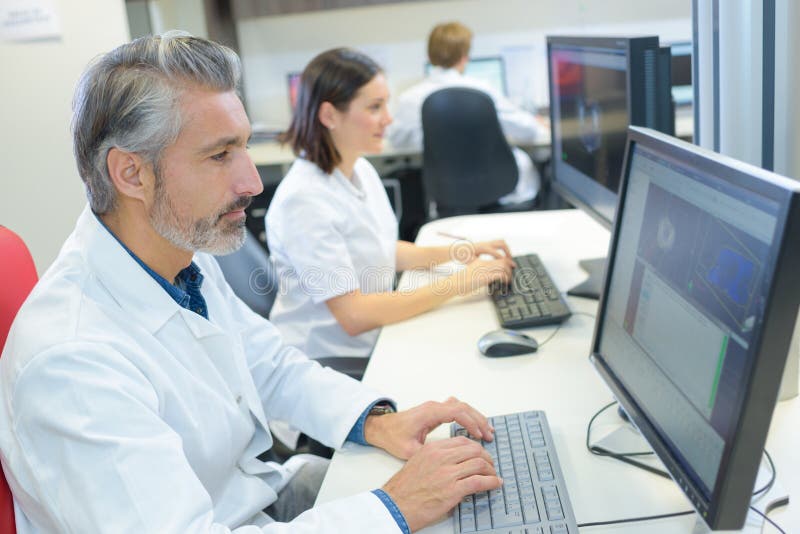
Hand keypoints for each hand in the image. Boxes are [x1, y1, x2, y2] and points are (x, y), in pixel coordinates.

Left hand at [364, 397, 493, 459]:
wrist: (381, 428)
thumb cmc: (393, 437)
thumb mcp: (409, 450)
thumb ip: (427, 453)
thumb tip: (445, 462)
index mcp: (429, 413)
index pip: (457, 412)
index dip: (471, 423)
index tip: (480, 436)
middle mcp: (433, 407)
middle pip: (463, 407)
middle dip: (478, 420)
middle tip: (489, 435)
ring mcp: (434, 407)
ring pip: (461, 406)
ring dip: (475, 417)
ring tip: (487, 431)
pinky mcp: (434, 411)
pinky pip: (456, 409)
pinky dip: (468, 416)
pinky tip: (474, 426)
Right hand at [381, 437, 501, 531]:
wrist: (395, 505)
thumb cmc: (403, 489)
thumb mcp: (418, 462)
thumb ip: (436, 458)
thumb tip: (455, 463)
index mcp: (433, 449)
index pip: (462, 441)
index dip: (476, 447)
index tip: (481, 454)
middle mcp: (442, 457)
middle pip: (474, 449)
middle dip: (487, 457)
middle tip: (490, 465)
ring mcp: (448, 473)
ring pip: (480, 463)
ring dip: (491, 470)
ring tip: (493, 476)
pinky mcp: (453, 490)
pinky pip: (480, 482)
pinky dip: (491, 482)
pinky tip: (495, 484)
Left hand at [451, 239, 513, 264]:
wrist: (460, 249)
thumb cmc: (464, 256)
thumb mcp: (470, 261)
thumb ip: (477, 263)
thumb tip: (481, 266)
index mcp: (482, 249)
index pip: (496, 253)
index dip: (503, 260)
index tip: (508, 266)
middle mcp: (486, 244)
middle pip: (502, 244)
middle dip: (508, 252)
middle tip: (511, 261)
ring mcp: (487, 242)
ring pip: (501, 242)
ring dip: (507, 249)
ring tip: (509, 258)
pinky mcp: (488, 243)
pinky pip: (498, 243)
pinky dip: (503, 249)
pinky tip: (503, 257)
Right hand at [455, 256, 513, 293]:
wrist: (454, 283)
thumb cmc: (462, 281)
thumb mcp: (472, 273)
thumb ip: (481, 272)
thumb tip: (489, 276)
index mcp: (480, 262)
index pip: (497, 258)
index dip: (506, 262)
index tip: (510, 268)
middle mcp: (484, 264)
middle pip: (503, 261)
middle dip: (510, 267)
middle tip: (512, 273)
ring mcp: (484, 270)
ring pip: (504, 266)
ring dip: (509, 273)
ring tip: (509, 279)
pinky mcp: (485, 277)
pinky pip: (501, 275)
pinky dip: (506, 278)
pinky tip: (505, 283)